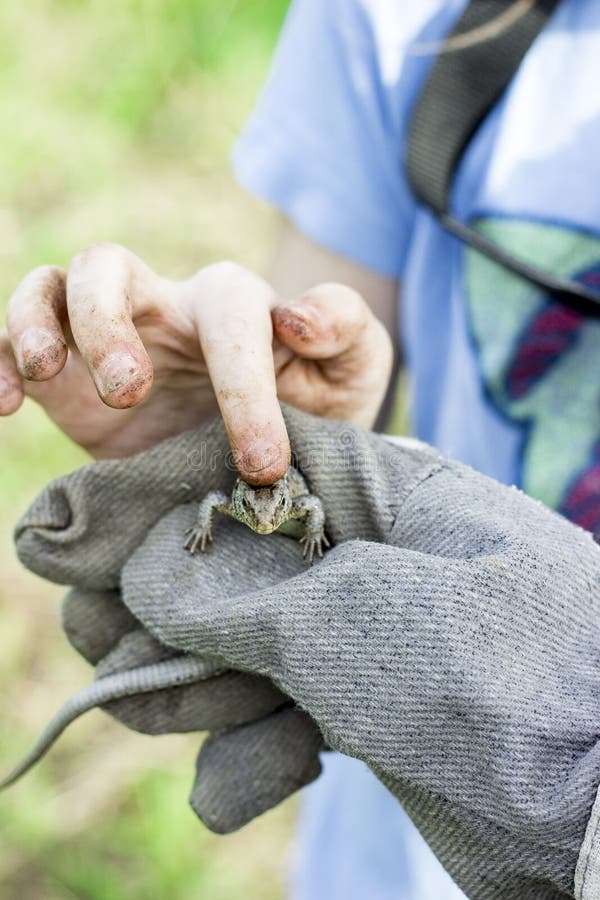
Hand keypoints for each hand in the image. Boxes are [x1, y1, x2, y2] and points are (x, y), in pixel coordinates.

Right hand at [0, 244, 391, 481]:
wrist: (267, 449)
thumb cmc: (317, 404)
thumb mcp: (354, 369)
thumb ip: (346, 328)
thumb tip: (295, 315)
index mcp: (235, 306)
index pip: (228, 321)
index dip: (243, 387)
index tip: (261, 463)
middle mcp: (164, 310)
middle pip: (109, 267)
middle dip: (107, 323)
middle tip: (128, 393)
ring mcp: (108, 340)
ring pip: (50, 289)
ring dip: (35, 323)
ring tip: (43, 372)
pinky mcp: (68, 380)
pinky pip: (11, 346)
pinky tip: (5, 406)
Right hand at [15, 406, 599, 897]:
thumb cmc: (496, 679)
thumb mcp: (348, 616)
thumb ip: (227, 592)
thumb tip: (132, 568)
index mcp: (367, 490)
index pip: (227, 470)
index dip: (140, 500)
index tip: (58, 534)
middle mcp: (354, 553)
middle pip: (211, 567)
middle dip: (159, 619)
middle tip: (119, 658)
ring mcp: (352, 633)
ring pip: (226, 651)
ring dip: (198, 697)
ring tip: (222, 724)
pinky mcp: (353, 709)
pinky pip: (263, 720)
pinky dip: (250, 757)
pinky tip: (279, 766)